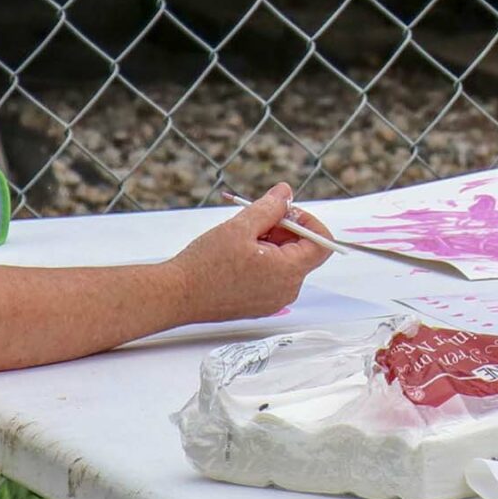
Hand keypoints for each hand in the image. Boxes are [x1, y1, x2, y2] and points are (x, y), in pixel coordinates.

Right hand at [174, 185, 331, 322]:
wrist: (176, 295)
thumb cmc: (205, 265)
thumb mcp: (240, 226)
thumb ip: (269, 208)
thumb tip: (286, 192)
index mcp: (288, 272)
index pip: (321, 243)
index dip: (307, 221)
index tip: (284, 212)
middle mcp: (287, 290)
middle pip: (303, 252)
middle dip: (285, 231)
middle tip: (256, 221)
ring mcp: (274, 301)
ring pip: (286, 264)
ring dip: (272, 245)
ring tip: (241, 239)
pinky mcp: (260, 306)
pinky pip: (273, 277)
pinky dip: (263, 261)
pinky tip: (237, 255)